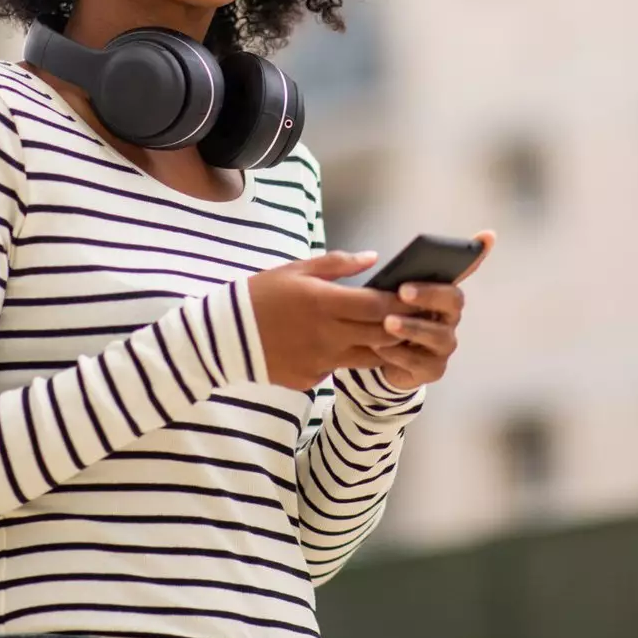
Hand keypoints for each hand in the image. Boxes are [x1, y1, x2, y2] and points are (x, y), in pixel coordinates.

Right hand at [247, 250, 410, 389]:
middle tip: (411, 318)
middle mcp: (327, 335)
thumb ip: (338, 264)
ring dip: (380, 347)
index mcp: (324, 303)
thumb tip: (373, 258)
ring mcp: (320, 361)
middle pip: (381, 335)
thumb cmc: (262, 294)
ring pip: (367, 357)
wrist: (224, 336)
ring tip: (385, 335)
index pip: (377, 306)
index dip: (400, 303)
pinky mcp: (311, 379)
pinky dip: (346, 358)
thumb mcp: (297, 270)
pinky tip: (341, 347)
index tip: (413, 297)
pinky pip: (339, 369)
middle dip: (401, 327)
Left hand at [370, 230, 494, 391]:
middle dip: (429, 294)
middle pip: (453, 300)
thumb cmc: (387, 318)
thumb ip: (389, 280)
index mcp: (440, 293)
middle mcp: (449, 317)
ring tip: (388, 323)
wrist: (380, 360)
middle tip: (402, 291)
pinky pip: (418, 360)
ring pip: (436, 334)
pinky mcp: (434, 369)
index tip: (486, 235)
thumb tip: (373, 258)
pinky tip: (379, 347)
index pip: (465, 269)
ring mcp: (444, 344)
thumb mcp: (385, 296)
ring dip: (411, 327)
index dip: (477, 254)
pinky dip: (397, 353)